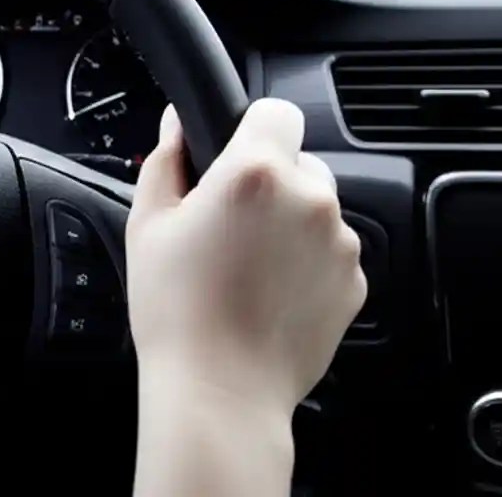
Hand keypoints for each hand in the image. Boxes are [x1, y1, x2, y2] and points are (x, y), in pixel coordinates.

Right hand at [126, 99, 365, 418]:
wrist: (220, 391)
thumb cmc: (178, 314)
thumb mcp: (147, 225)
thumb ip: (166, 160)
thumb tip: (176, 125)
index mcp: (255, 175)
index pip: (275, 111)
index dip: (252, 127)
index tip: (235, 152)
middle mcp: (309, 201)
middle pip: (297, 162)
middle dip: (268, 183)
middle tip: (228, 226)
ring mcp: (339, 244)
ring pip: (316, 209)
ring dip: (289, 224)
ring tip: (246, 267)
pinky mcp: (354, 282)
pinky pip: (330, 252)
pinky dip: (306, 263)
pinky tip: (268, 292)